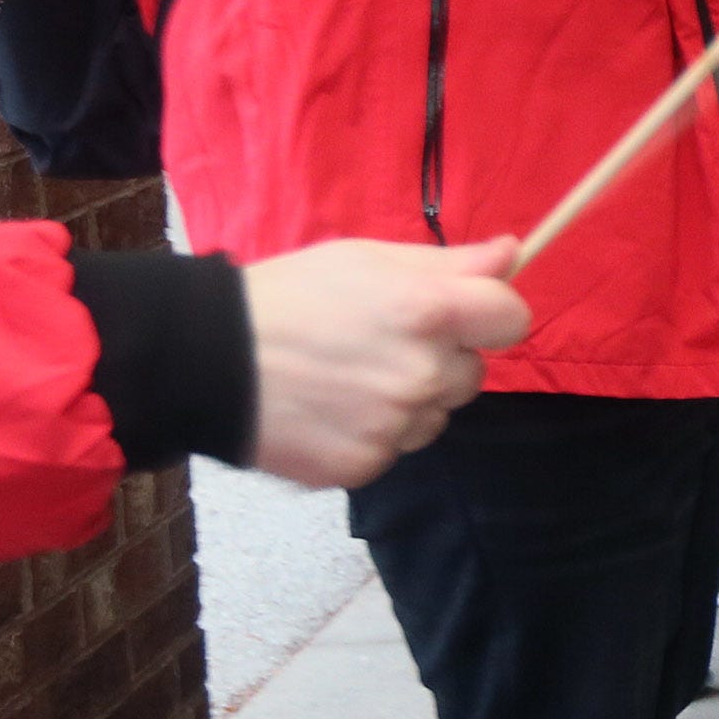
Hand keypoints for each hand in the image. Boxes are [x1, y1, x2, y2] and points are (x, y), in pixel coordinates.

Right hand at [242, 239, 530, 488]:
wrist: (206, 360)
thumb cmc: (289, 296)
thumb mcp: (367, 259)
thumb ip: (448, 263)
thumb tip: (512, 254)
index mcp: (427, 310)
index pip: (512, 319)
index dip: (491, 313)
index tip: (463, 313)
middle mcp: (421, 372)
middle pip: (472, 372)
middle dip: (441, 358)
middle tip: (380, 342)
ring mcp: (395, 425)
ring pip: (435, 415)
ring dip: (410, 399)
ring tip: (348, 377)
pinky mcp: (366, 464)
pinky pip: (395, 448)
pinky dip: (373, 433)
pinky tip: (331, 409)